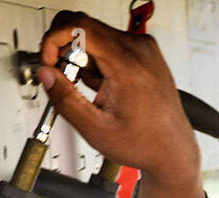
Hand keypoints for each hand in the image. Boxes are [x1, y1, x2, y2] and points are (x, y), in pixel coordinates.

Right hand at [37, 11, 204, 197]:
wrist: (172, 150)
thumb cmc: (145, 143)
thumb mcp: (96, 129)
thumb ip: (65, 100)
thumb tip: (46, 74)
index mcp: (127, 64)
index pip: (79, 25)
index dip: (54, 39)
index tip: (49, 60)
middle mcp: (138, 49)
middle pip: (85, 26)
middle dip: (65, 50)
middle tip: (64, 79)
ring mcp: (143, 49)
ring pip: (95, 35)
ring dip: (81, 59)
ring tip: (91, 92)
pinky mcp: (143, 53)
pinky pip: (108, 45)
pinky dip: (96, 62)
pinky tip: (102, 87)